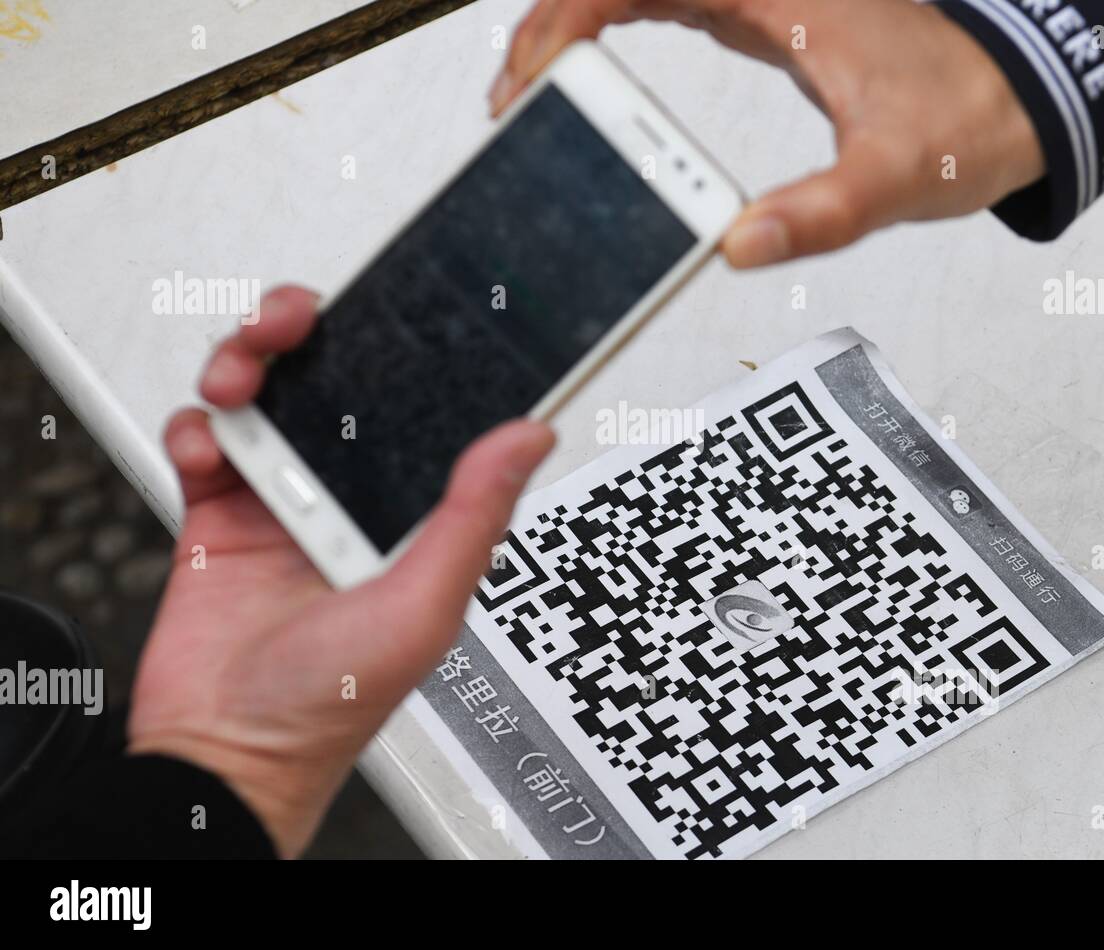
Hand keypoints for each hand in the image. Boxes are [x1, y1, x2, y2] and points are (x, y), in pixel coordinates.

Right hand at [128, 287, 553, 857]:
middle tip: (295, 319)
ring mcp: (283, 502)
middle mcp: (350, 499)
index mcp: (409, 515)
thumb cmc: (334, 702)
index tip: (406, 308)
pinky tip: (207, 444)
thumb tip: (530, 437)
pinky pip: (208, 443)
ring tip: (239, 374)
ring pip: (268, 398)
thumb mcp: (425, 605)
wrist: (228, 752)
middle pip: (333, 386)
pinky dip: (198, 427)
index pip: (418, 413)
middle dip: (309, 336)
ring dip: (248, 364)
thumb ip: (474, 517)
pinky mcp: (221, 515)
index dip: (411, 356)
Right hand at [490, 0, 1045, 266]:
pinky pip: (660, 8)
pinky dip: (609, 37)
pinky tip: (590, 85)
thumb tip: (738, 243)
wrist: (1013, 97)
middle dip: (552, 27)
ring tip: (532, 98)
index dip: (570, 15)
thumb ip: (825, 212)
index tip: (536, 75)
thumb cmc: (963, 119)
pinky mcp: (756, 22)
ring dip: (573, 30)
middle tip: (512, 102)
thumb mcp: (898, 175)